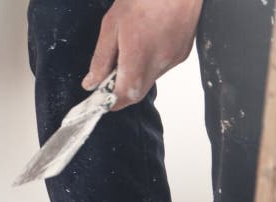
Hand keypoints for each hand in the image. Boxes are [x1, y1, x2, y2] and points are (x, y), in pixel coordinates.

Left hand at [82, 0, 202, 110]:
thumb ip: (101, 59)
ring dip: (136, 75)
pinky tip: (146, 43)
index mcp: (139, 56)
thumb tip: (91, 83)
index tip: (99, 98)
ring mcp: (174, 58)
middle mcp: (159, 62)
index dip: (110, 102)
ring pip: (150, 80)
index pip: (124, 96)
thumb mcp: (111, 25)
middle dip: (121, 90)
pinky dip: (149, 64)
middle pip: (137, 92)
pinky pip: (162, 68)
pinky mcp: (183, 53)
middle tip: (109, 75)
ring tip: (130, 49)